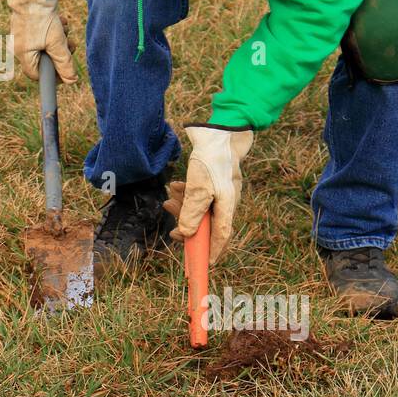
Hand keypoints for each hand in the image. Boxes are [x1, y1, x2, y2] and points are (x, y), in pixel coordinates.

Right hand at [6, 0, 75, 83]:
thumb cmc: (42, 18)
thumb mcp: (57, 43)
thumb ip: (64, 63)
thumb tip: (71, 80)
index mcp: (23, 54)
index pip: (36, 74)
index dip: (52, 75)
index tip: (66, 70)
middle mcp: (19, 45)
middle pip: (44, 58)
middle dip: (59, 52)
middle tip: (70, 45)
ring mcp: (22, 33)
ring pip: (45, 43)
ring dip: (59, 38)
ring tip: (64, 28)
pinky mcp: (27, 23)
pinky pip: (42, 32)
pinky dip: (54, 28)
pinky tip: (60, 20)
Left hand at [174, 125, 253, 264]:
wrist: (218, 132)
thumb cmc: (211, 160)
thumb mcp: (198, 187)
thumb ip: (192, 211)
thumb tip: (187, 233)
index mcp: (227, 205)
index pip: (221, 235)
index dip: (213, 251)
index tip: (205, 264)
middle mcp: (225, 201)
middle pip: (205, 222)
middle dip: (186, 222)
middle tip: (171, 222)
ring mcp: (219, 191)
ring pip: (198, 207)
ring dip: (182, 205)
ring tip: (170, 195)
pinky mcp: (211, 181)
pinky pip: (196, 194)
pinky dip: (185, 193)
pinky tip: (175, 186)